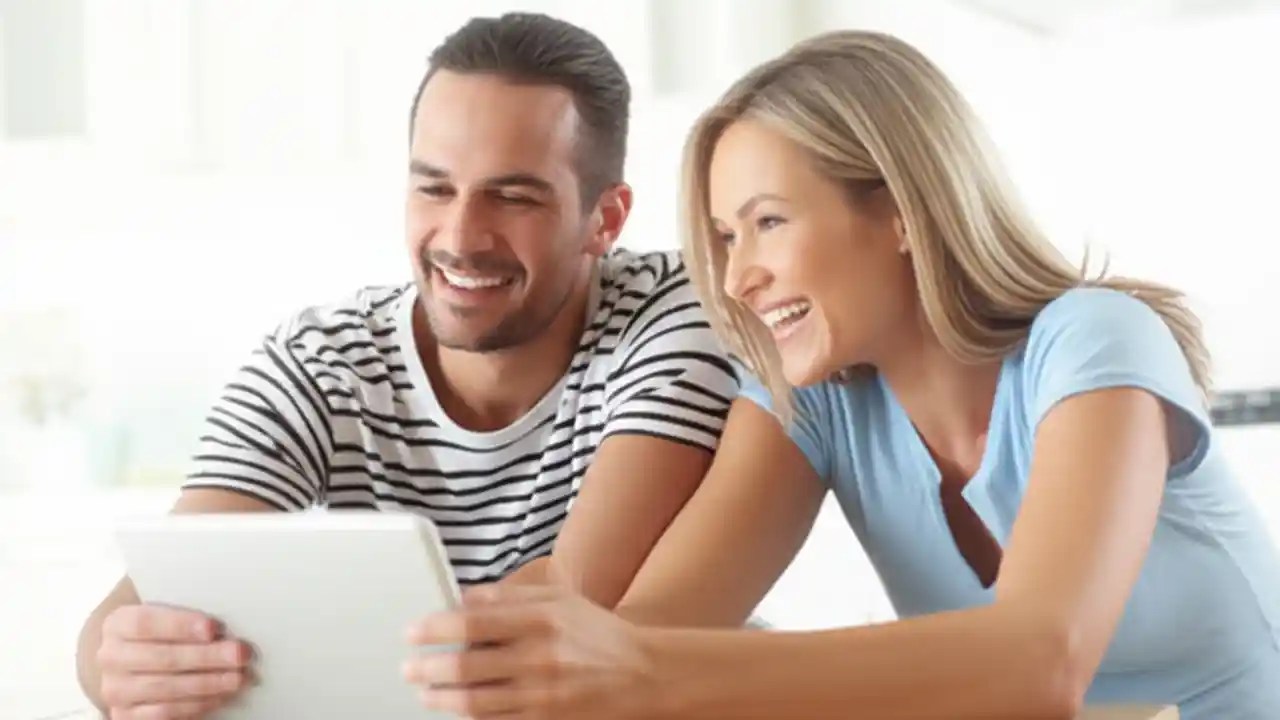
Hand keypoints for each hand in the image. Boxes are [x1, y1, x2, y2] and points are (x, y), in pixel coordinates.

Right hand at [97, 604, 252, 718]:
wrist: (132, 661)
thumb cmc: (159, 632)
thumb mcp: (165, 614)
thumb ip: (187, 617)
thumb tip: (225, 627)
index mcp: (118, 624)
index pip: (146, 623)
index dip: (181, 625)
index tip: (213, 628)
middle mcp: (111, 657)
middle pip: (162, 658)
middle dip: (207, 656)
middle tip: (240, 654)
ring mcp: (116, 689)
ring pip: (166, 688)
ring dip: (208, 683)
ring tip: (238, 677)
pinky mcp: (126, 715)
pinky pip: (165, 713)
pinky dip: (197, 704)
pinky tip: (220, 695)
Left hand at [403, 584, 658, 719]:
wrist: (644, 674)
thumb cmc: (598, 634)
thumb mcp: (559, 599)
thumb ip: (510, 596)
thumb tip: (463, 598)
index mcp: (541, 619)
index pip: (472, 622)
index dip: (435, 628)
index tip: (413, 631)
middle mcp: (540, 657)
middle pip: (466, 666)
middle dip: (428, 668)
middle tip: (409, 666)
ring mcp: (542, 694)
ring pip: (475, 701)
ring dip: (440, 698)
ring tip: (424, 691)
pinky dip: (470, 717)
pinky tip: (457, 709)